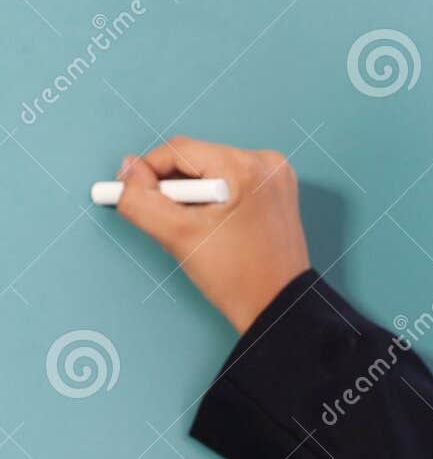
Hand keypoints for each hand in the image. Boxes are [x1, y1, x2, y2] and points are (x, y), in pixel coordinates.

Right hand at [114, 136, 310, 333]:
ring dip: (193, 196)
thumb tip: (128, 171)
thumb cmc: (238, 279)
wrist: (277, 308)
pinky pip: (232, 182)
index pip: (178, 151)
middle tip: (172, 223)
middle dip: (175, 189)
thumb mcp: (178, 238)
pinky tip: (216, 228)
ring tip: (199, 230)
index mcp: (245, 168)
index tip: (131, 195)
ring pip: (212, 171)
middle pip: (196, 159)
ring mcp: (276, 176)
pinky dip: (214, 200)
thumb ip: (141, 202)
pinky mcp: (278, 191)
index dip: (147, 172)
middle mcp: (266, 163)